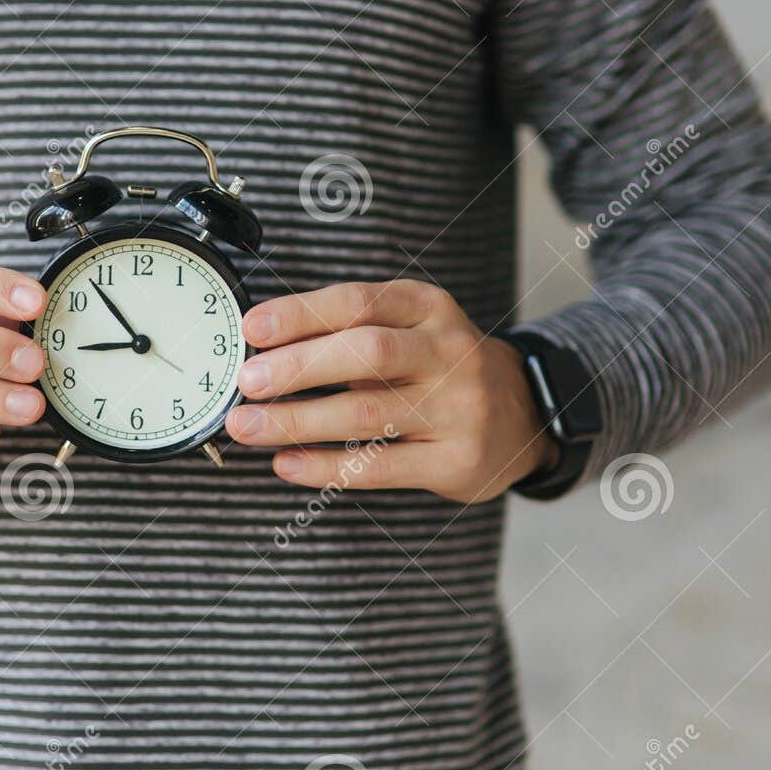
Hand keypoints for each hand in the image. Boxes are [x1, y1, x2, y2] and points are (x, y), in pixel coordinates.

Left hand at [224, 280, 557, 501]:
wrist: (523, 414)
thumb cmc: (438, 366)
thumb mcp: (410, 327)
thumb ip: (349, 331)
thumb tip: (262, 349)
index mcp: (429, 308)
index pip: (359, 302)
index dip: (301, 314)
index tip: (252, 328)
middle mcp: (448, 352)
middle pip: (366, 353)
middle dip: (298, 367)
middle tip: (248, 381)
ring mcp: (458, 408)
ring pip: (366, 414)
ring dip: (297, 421)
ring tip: (247, 426)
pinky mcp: (456, 460)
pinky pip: (379, 467)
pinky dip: (325, 466)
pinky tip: (286, 463)